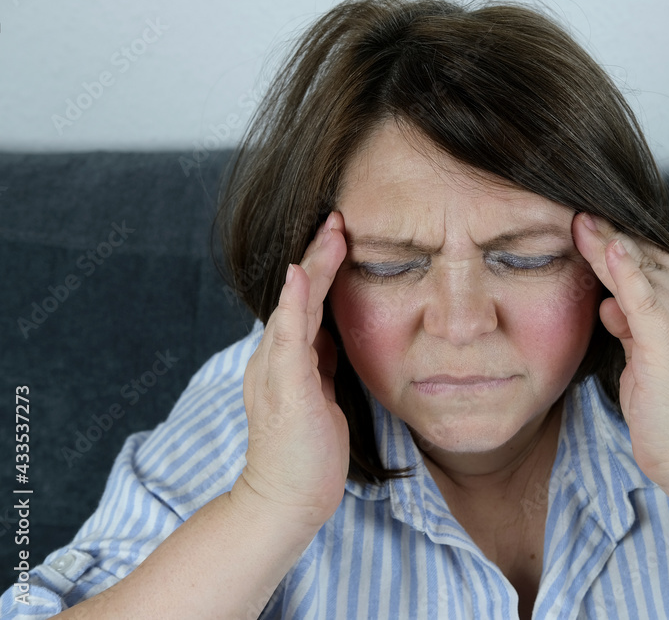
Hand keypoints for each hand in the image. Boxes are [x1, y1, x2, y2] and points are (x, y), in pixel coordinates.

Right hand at [235, 211, 350, 529]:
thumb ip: (322, 363)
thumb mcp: (320, 395)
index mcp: (288, 359)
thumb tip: (335, 335)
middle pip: (300, 296)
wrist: (286, 499)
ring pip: (295, 307)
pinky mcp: (286, 389)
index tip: (343, 236)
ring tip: (330, 232)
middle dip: (319, 255)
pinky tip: (303, 276)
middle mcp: (275, 358)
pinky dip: (295, 305)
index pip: (308, 303)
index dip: (324, 269)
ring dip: (313, 268)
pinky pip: (289, 339)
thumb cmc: (307, 451)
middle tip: (339, 218)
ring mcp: (276, 371)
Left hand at [572, 212, 668, 488]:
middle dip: (612, 237)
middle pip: (650, 263)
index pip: (658, 266)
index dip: (624, 243)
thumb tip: (609, 304)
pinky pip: (646, 305)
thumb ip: (631, 326)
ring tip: (580, 223)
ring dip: (610, 247)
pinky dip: (627, 275)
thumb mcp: (644, 360)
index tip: (590, 223)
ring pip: (645, 277)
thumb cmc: (666, 410)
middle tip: (578, 212)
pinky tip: (609, 251)